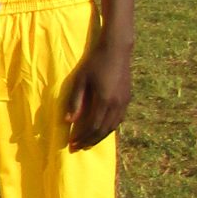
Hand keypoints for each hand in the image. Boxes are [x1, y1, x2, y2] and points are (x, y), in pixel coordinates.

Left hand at [64, 32, 132, 149]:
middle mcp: (117, 104)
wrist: (116, 49)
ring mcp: (124, 102)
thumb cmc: (94, 63)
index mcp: (105, 101)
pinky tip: (101, 129)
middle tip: (78, 147)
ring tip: (88, 142)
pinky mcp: (127, 98)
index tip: (72, 144)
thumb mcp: (80, 80)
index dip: (82, 137)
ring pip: (113, 126)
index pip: (93, 127)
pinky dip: (109, 128)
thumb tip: (68, 121)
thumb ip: (75, 101)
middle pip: (103, 130)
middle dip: (90, 141)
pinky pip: (118, 119)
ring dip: (100, 136)